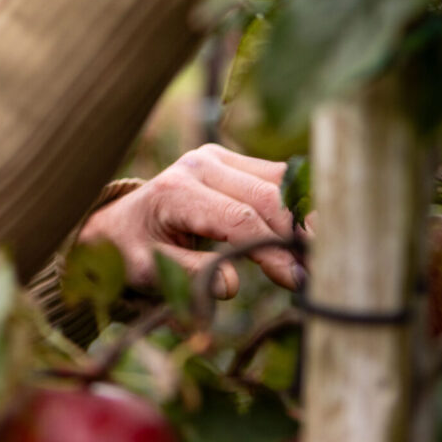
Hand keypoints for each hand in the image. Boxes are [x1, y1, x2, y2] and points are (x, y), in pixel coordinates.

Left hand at [78, 143, 303, 299]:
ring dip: (303, 218)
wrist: (120, 222)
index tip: (297, 281)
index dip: (273, 251)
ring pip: (279, 183)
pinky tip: (312, 233)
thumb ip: (188, 275)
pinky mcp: (233, 161)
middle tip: (320, 273)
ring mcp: (218, 158)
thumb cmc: (132, 250)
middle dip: (296, 236)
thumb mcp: (147, 269)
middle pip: (267, 198)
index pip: (239, 218)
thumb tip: (231, 283)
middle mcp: (200, 164)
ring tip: (321, 255)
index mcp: (176, 190)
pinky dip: (297, 205)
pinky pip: (277, 179)